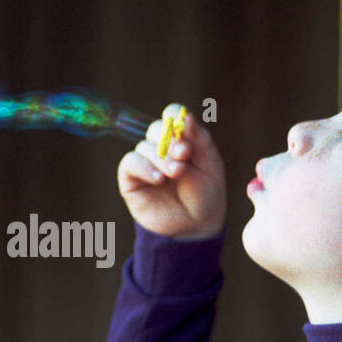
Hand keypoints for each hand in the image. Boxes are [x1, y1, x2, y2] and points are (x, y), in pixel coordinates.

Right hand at [117, 103, 225, 239]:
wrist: (196, 225)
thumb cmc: (205, 193)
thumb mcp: (210, 164)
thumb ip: (199, 139)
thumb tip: (186, 116)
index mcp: (182, 138)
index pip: (172, 115)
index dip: (174, 116)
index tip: (183, 126)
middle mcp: (161, 147)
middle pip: (156, 129)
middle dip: (170, 140)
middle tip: (184, 155)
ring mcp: (145, 162)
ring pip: (145, 147)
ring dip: (162, 159)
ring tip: (177, 174)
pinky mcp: (131, 179)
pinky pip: (130, 163)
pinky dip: (144, 168)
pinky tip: (158, 179)